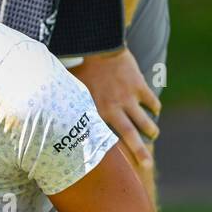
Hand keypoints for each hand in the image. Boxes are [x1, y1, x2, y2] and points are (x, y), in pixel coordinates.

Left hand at [68, 48, 159, 169]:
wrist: (96, 44)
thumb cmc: (79, 67)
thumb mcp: (71, 91)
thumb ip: (71, 107)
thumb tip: (56, 120)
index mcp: (95, 112)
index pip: (106, 139)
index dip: (112, 155)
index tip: (117, 167)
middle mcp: (114, 108)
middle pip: (131, 136)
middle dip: (140, 153)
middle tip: (147, 166)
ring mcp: (128, 98)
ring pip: (145, 121)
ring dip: (151, 130)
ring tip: (153, 134)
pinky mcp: (139, 86)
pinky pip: (152, 102)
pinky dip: (154, 107)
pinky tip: (154, 110)